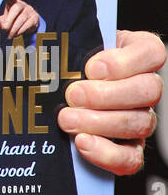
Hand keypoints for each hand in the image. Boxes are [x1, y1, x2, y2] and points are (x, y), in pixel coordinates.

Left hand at [0, 0, 39, 39]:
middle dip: (9, 20)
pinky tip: (16, 33)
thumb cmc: (12, 20)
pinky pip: (27, 24)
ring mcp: (29, 11)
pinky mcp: (35, 18)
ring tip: (9, 35)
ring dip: (14, 29)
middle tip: (5, 28)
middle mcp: (21, 4)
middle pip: (15, 9)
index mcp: (12, 2)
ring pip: (21, 18)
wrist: (27, 25)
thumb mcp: (3, 20)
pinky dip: (20, 31)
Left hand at [58, 30, 163, 174]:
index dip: (124, 61)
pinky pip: (132, 158)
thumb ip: (69, 40)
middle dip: (107, 95)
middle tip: (73, 95)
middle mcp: (145, 86)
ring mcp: (141, 118)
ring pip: (140, 123)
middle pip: (149, 90)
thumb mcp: (70, 44)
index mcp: (135, 53)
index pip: (152, 52)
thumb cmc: (67, 62)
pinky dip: (107, 153)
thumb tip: (43, 36)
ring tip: (67, 119)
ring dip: (100, 123)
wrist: (57, 89)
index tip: (91, 67)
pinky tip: (82, 142)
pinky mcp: (130, 147)